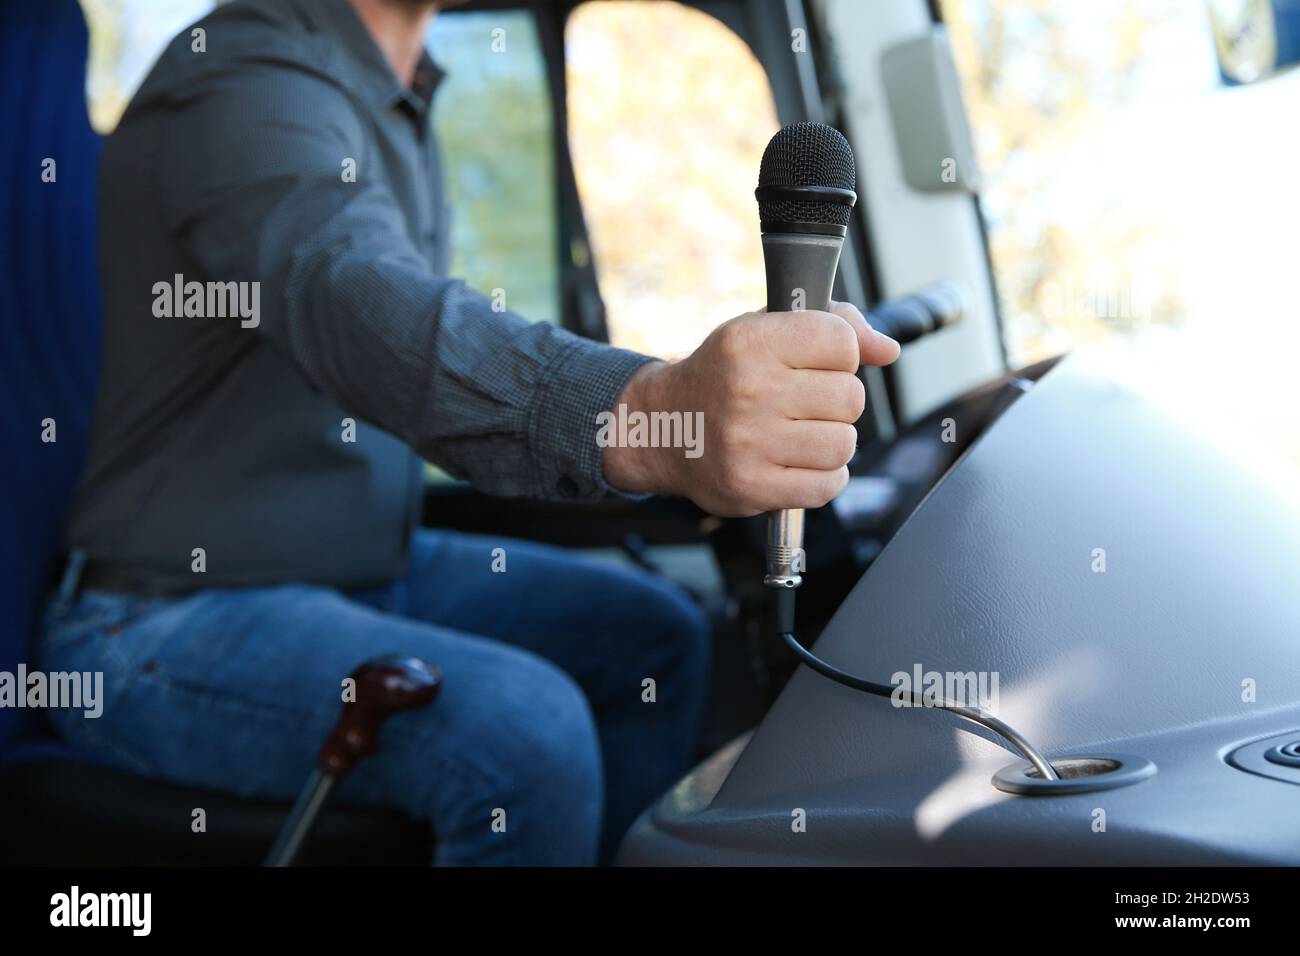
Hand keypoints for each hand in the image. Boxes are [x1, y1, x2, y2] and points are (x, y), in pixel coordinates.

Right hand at [603, 301, 899, 515]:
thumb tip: (887, 349)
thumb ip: (832, 326)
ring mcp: (748, 442)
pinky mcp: (752, 486)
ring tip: (801, 435)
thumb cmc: (725, 376)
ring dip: (832, 442)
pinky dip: (824, 477)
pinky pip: (828, 484)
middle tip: (806, 404)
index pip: (842, 342)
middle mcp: (748, 390)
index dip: (841, 355)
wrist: (663, 427)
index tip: (818, 364)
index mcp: (750, 341)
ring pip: (844, 444)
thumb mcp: (763, 331)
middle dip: (837, 402)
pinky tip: (800, 463)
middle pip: (850, 397)